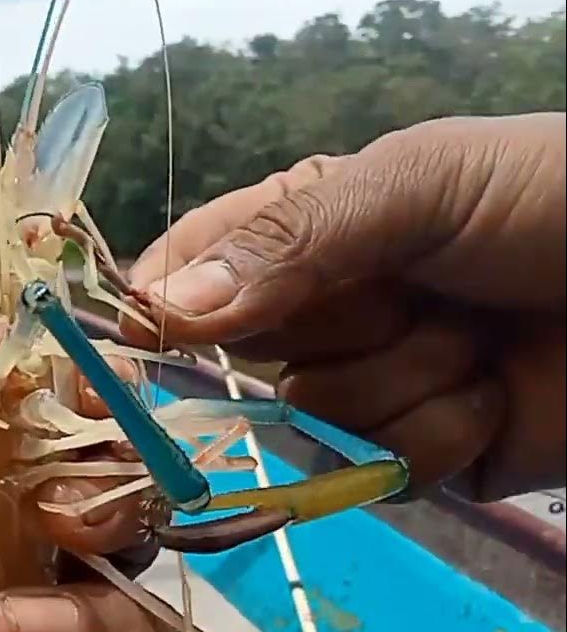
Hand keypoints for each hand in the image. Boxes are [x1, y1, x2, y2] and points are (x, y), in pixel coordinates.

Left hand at [0, 318, 177, 631]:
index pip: (48, 409)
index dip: (69, 376)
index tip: (60, 362)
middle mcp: (14, 548)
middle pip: (116, 473)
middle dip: (109, 459)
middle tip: (64, 491)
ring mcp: (46, 613)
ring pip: (143, 556)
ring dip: (108, 543)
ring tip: (22, 588)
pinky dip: (103, 620)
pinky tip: (12, 626)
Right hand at [123, 112, 564, 500]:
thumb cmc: (545, 197)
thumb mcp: (413, 185)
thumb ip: (288, 241)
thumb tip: (155, 313)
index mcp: (301, 233)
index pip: (187, 271)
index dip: (152, 310)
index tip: (131, 344)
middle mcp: (321, 314)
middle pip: (241, 361)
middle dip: (331, 333)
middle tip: (405, 295)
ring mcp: (367, 388)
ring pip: (313, 419)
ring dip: (404, 379)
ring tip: (476, 335)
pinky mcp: (416, 457)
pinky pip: (378, 470)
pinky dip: (443, 432)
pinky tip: (493, 390)